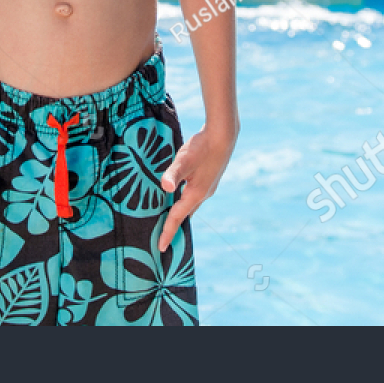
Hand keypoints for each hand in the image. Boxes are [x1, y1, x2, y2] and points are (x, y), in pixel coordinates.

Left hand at [157, 125, 236, 252]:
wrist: (223, 135)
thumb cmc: (202, 147)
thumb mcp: (183, 161)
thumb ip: (172, 174)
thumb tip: (165, 187)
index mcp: (196, 194)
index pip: (177, 218)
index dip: (167, 232)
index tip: (160, 247)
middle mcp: (203, 194)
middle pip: (185, 214)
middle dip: (174, 225)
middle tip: (162, 235)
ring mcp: (208, 186)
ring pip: (191, 204)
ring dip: (180, 211)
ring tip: (168, 217)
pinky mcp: (210, 178)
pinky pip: (195, 195)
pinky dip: (185, 199)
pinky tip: (179, 193)